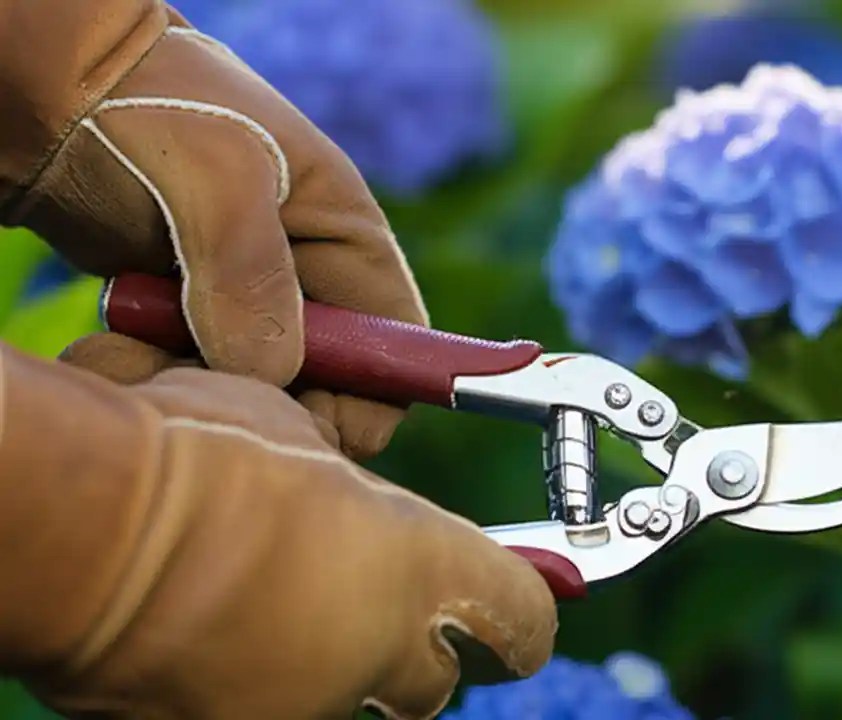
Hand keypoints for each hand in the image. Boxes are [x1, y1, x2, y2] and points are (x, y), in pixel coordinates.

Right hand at [0, 343, 555, 719]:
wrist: (86, 523)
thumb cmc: (196, 450)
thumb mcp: (304, 439)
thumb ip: (354, 486)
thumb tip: (354, 497)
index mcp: (419, 568)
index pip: (522, 619)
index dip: (527, 616)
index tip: (528, 615)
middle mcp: (377, 653)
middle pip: (433, 682)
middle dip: (420, 652)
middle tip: (385, 613)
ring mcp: (305, 705)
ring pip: (349, 700)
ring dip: (336, 665)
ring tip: (283, 609)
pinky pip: (271, 710)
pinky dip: (258, 679)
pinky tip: (219, 632)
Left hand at [3, 3, 426, 459]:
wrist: (44, 84)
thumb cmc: (146, 107)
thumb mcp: (215, 176)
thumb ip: (252, 277)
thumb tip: (271, 377)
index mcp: (347, 240)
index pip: (397, 349)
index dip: (367, 398)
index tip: (294, 422)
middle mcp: (304, 278)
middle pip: (321, 385)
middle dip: (263, 401)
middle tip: (193, 383)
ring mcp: (240, 297)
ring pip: (245, 390)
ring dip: (191, 388)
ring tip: (132, 349)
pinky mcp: (180, 311)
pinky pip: (185, 375)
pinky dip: (150, 375)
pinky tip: (113, 342)